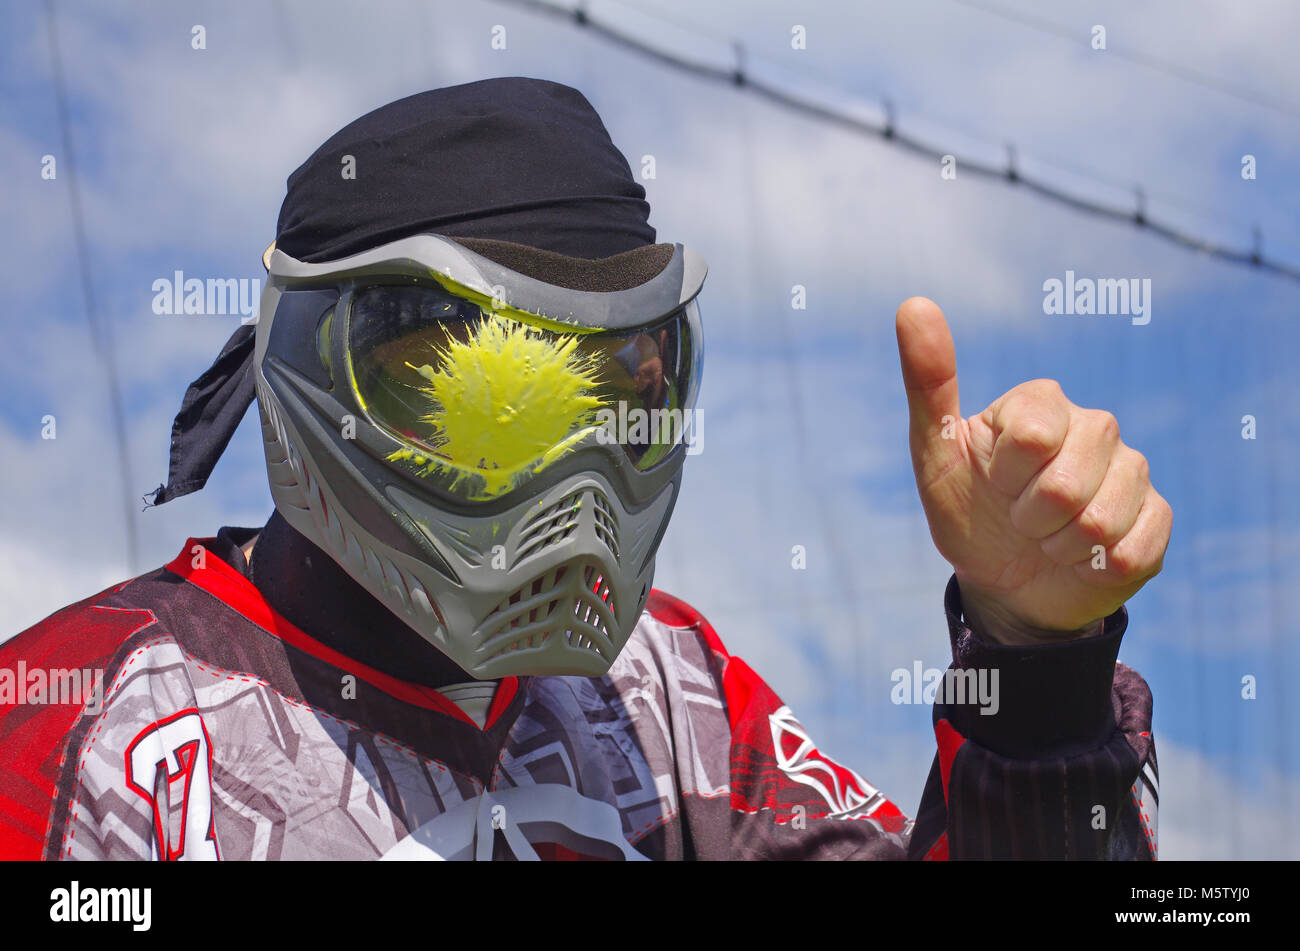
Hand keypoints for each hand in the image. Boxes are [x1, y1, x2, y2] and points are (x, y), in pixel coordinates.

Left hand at [895, 297, 1171, 642]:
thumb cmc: (967, 511)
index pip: (1034, 436)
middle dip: (1029, 519)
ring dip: (1060, 547)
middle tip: (1019, 518)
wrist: (1004, 581)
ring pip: (1100, 523)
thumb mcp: (935, 453)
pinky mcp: (1158, 517)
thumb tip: (913, 304)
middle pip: (1065, 487)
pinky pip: (1132, 551)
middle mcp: (1095, 426)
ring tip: (1049, 539)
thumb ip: (927, 382)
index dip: (1006, 477)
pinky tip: (1084, 559)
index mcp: (1042, 402)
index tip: (994, 481)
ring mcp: (1132, 470)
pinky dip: (1094, 569)